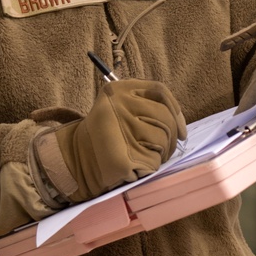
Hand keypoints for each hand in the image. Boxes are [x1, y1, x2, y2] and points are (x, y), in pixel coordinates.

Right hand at [31, 79, 185, 203]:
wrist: (74, 161)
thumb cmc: (103, 136)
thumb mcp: (118, 108)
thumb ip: (144, 106)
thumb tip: (179, 124)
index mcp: (117, 90)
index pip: (159, 91)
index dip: (176, 110)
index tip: (181, 129)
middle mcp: (118, 105)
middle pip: (165, 117)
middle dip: (172, 136)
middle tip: (166, 149)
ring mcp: (120, 130)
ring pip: (162, 139)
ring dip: (161, 153)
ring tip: (146, 156)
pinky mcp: (123, 156)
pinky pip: (154, 160)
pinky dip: (151, 166)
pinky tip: (138, 166)